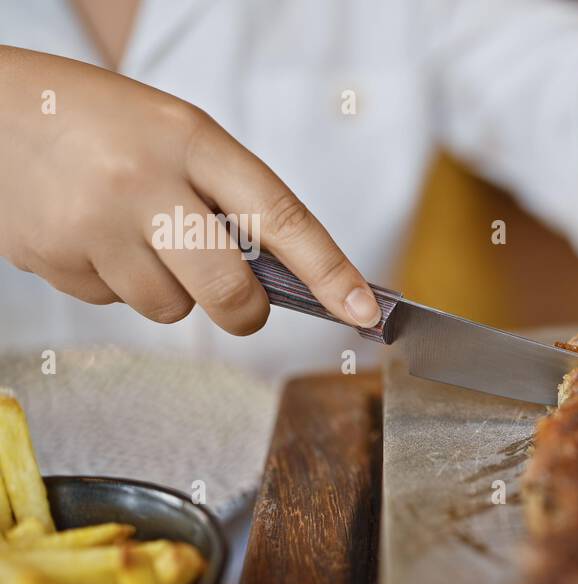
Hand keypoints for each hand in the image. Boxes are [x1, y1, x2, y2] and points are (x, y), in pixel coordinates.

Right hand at [0, 46, 379, 334]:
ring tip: (135, 233)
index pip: (280, 217)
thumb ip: (231, 196)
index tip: (363, 309)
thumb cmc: (99, 120)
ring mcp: (94, 226)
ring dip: (169, 289)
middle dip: (244, 310)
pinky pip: (114, 304)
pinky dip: (115, 282)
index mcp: (190, 140)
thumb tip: (287, 277)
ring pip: (171, 309)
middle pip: (228, 291)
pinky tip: (93, 236)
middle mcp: (143, 182)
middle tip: (240, 301)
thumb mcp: (178, 133)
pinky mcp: (54, 260)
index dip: (329, 272)